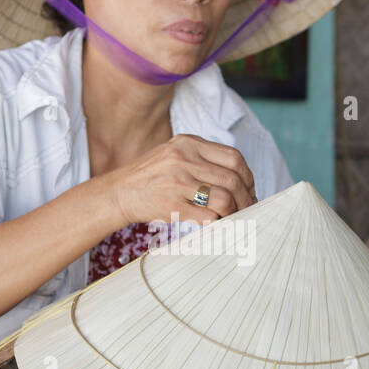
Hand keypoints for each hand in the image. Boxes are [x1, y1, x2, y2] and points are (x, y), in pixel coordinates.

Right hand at [105, 133, 256, 226]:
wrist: (119, 192)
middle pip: (233, 179)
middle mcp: (184, 159)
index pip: (233, 157)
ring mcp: (177, 182)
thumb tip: (239, 179)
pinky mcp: (172, 205)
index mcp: (188, 143)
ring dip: (235, 212)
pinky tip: (218, 224)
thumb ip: (203, 159)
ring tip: (234, 217)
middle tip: (247, 208)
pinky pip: (209, 216)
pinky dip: (219, 222)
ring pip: (225, 198)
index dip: (247, 176)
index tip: (249, 189)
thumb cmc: (151, 176)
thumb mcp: (175, 153)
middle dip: (246, 197)